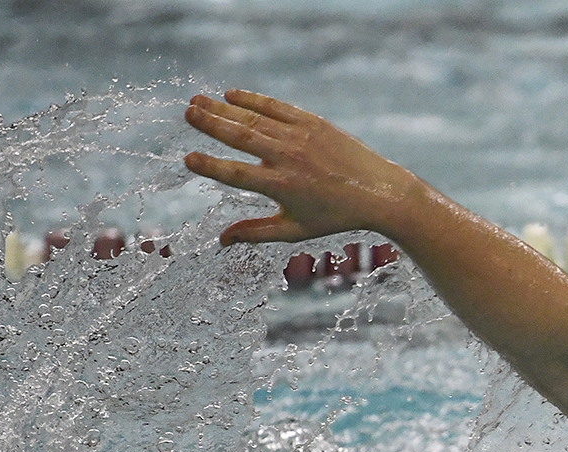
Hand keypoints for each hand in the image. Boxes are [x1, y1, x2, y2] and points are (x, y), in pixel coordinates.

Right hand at [184, 89, 420, 245]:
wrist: (380, 192)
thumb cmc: (336, 216)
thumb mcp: (296, 230)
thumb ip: (257, 233)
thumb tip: (221, 240)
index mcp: (283, 187)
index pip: (238, 175)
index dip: (211, 166)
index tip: (188, 159)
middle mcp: (290, 159)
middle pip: (242, 138)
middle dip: (211, 124)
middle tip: (186, 114)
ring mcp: (302, 138)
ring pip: (256, 119)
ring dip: (224, 108)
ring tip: (197, 100)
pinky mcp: (314, 123)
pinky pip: (278, 108)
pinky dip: (254, 100)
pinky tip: (232, 94)